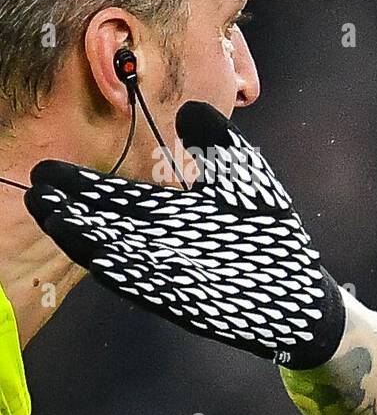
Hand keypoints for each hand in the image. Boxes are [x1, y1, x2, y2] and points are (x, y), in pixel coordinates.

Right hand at [24, 101, 345, 368]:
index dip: (84, 186)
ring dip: (88, 239)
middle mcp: (163, 245)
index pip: (120, 198)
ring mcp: (172, 275)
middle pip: (110, 225)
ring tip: (56, 218)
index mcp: (171, 215)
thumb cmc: (271, 237)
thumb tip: (191, 111)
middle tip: (38, 190)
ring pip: (120, 255)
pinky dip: (125, 274)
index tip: (48, 171)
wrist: (299, 293)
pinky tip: (100, 260)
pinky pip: (150, 288)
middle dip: (75, 209)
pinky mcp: (186, 303)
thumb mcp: (247, 182)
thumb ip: (220, 146)